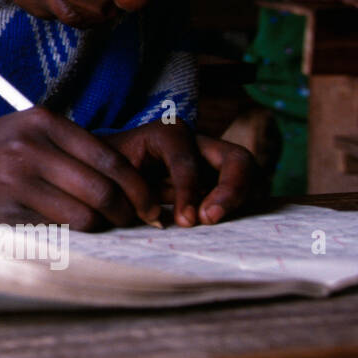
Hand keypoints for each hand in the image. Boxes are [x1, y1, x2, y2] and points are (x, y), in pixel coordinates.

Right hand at [0, 107, 160, 230]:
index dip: (137, 186)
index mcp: (42, 122)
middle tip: (134, 221)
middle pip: (102, 190)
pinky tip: (72, 232)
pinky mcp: (6, 211)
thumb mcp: (25, 130)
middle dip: (127, 212)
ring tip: (103, 228)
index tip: (148, 203)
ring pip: (84, 216)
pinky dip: (71, 236)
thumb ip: (68, 145)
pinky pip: (56, 231)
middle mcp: (30, 149)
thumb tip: (124, 179)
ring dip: (101, 228)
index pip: (108, 158)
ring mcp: (16, 181)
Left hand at [101, 121, 263, 226]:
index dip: (188, 190)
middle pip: (237, 159)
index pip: (189, 161)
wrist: (110, 172)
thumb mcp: (113, 176)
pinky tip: (218, 224)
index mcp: (168, 133)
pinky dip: (236, 208)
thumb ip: (130, 191)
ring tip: (214, 222)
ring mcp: (214, 162)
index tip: (185, 220)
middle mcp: (199, 143)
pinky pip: (243, 194)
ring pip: (248, 176)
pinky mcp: (222, 183)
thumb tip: (153, 218)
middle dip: (232, 189)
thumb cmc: (109, 171)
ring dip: (238, 201)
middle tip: (211, 219)